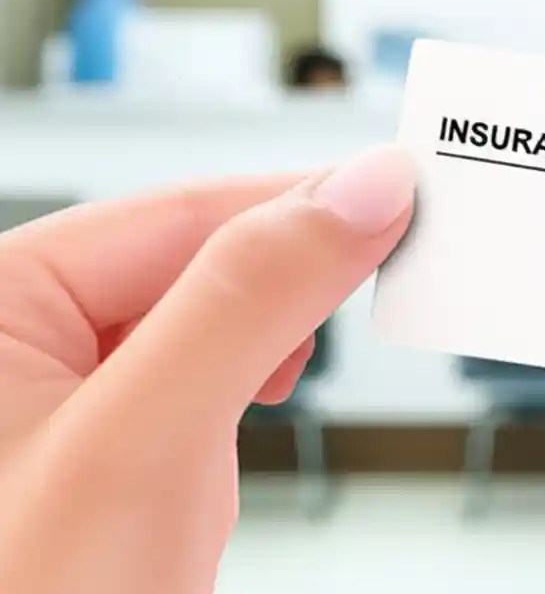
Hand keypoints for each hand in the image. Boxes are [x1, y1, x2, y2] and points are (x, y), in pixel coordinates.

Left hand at [0, 147, 414, 593]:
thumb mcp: (145, 441)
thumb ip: (250, 300)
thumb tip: (361, 194)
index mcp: (2, 297)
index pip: (183, 214)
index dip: (303, 202)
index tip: (411, 195)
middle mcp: (29, 332)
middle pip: (200, 255)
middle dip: (297, 270)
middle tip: (403, 262)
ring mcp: (74, 390)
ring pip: (213, 311)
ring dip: (282, 324)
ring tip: (321, 345)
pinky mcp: (117, 440)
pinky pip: (205, 370)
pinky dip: (259, 371)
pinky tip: (269, 390)